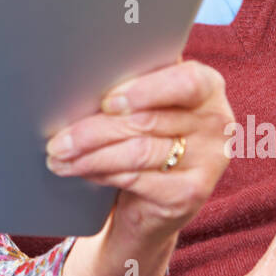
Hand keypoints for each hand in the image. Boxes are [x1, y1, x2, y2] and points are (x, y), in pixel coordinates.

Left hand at [46, 60, 233, 254]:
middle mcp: (217, 122)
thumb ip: (134, 86)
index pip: (184, 83)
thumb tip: (85, 76)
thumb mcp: (149, 104)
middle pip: (147, 121)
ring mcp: (209, 161)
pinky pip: (136, 179)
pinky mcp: (192, 194)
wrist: (157, 199)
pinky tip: (80, 170)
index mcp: (208, 87)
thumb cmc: (148, 135)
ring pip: (137, 152)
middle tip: (58, 138)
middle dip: (94, 129)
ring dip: (90, 155)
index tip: (106, 102)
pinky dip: (101, 173)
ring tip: (59, 155)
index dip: (144, 91)